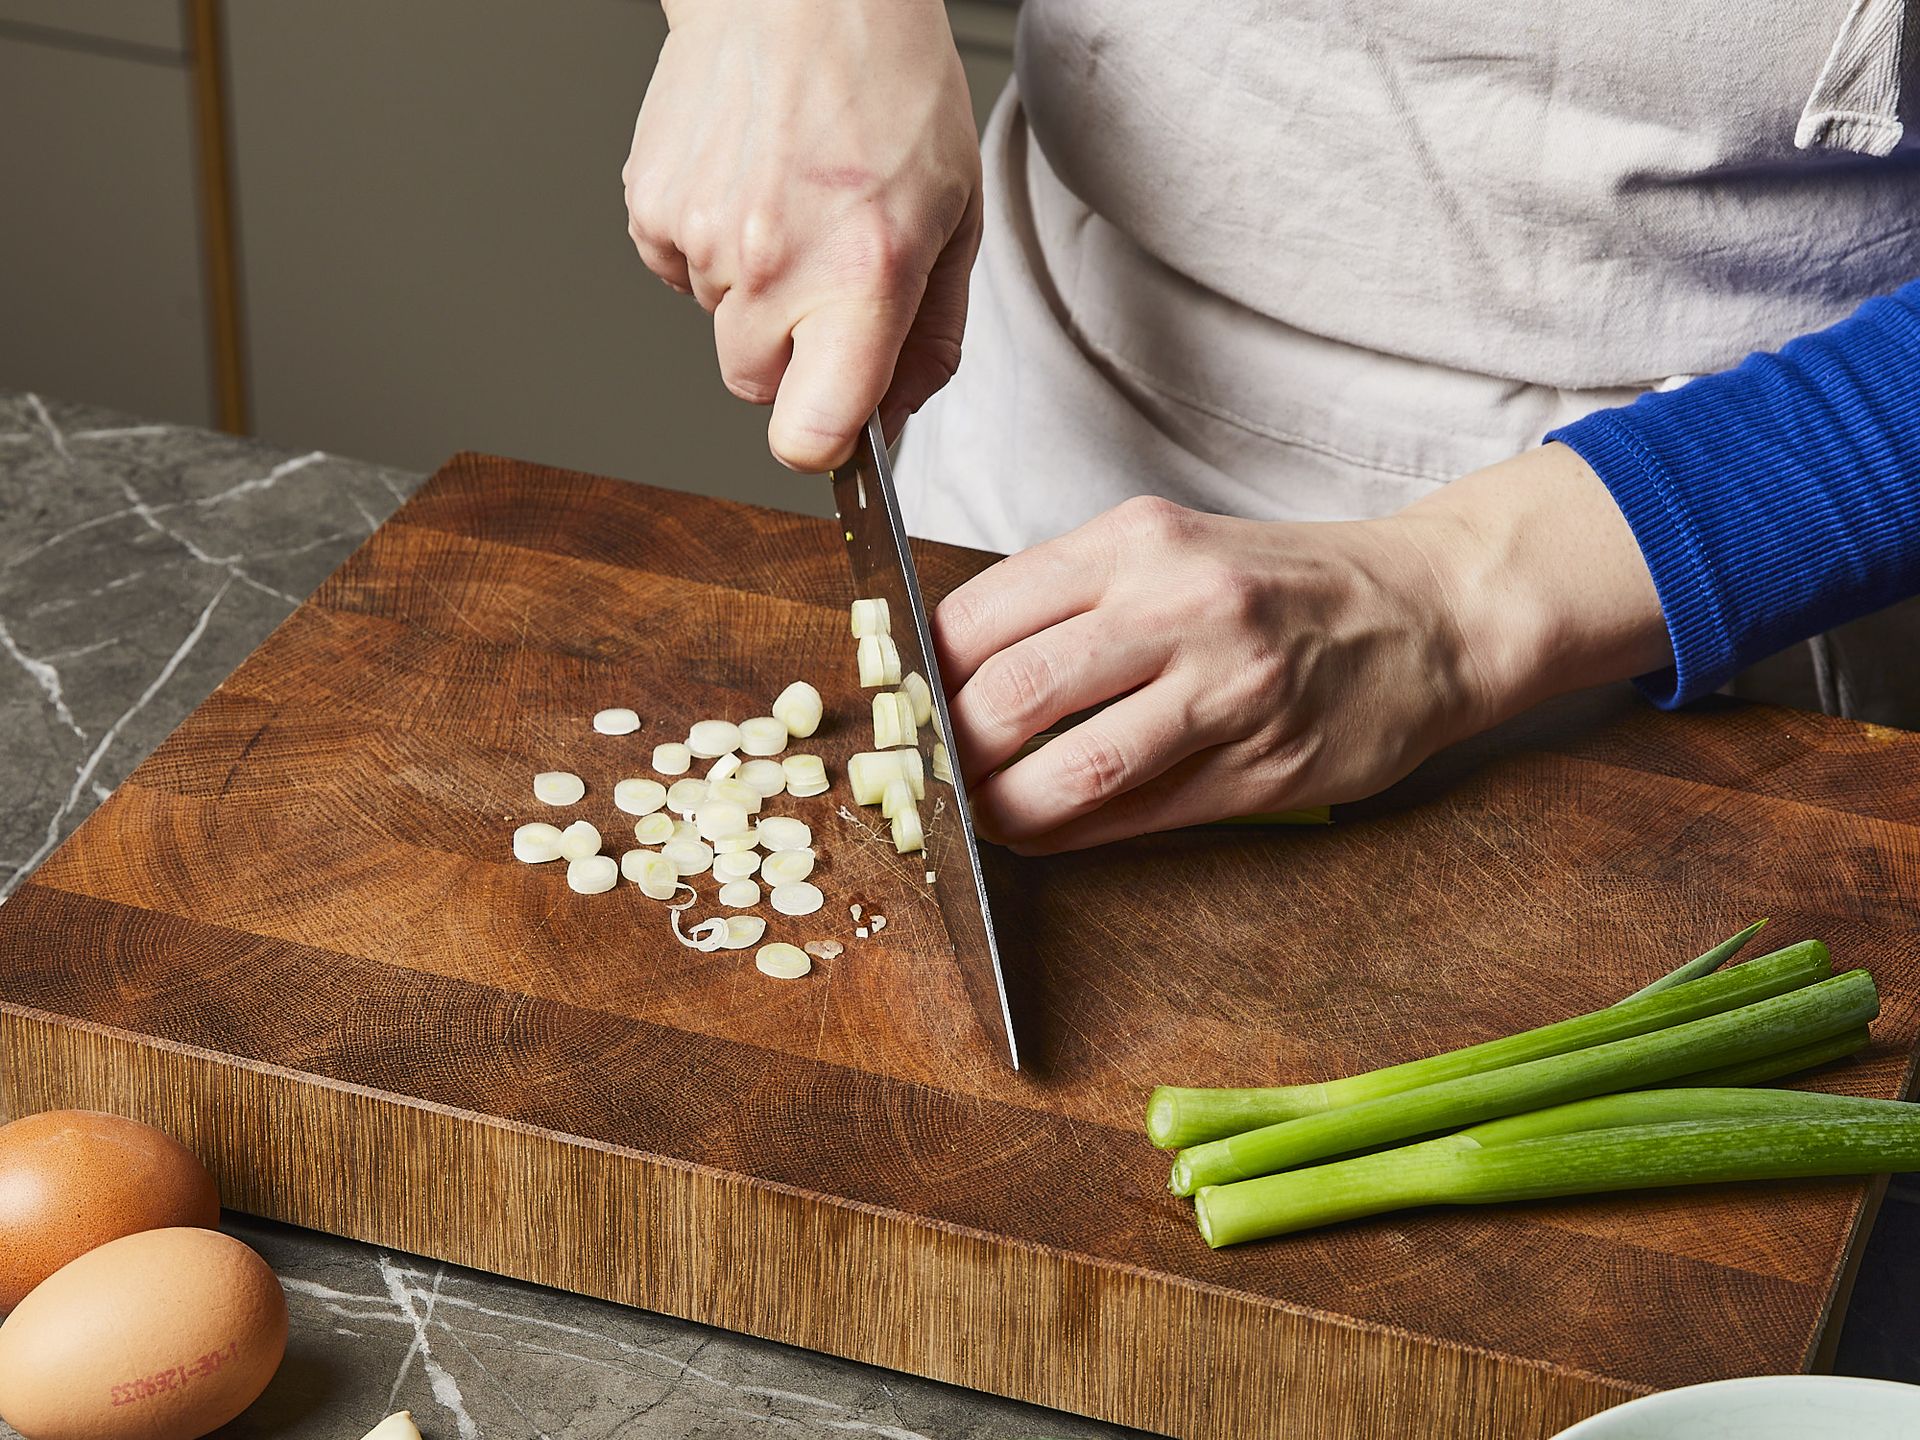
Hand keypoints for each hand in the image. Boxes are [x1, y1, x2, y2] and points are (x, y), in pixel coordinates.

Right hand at [624, 0, 981, 469]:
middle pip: (756, 384)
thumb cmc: (888, 83)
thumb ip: (929, 335)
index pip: (808, 435)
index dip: (824, 444)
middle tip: (827, 271)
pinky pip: (677, 270)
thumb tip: (894, 416)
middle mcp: (771, 264)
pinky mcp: (650, 206)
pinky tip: (747, 182)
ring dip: (752, 289)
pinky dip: (708, 245)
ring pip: (718, 323)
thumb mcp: (955, 215)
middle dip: (791, 353)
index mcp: (860, 276)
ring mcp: (700, 236)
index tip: (838, 425)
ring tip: (790, 201)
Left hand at [934, 446, 1670, 852]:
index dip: (923, 676)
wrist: (1431, 608)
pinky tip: (1044, 833)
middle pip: (1012, 695)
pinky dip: (1072, 835)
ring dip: (1003, 810)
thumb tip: (953, 672)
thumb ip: (1071, 599)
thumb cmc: (1284, 583)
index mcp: (1138, 543)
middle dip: (952, 753)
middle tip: (930, 776)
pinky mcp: (1263, 767)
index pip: (981, 614)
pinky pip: (1138, 816)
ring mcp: (1226, 690)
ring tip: (981, 816)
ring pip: (1072, 769)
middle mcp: (1179, 607)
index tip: (907, 707)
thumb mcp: (1172, 548)